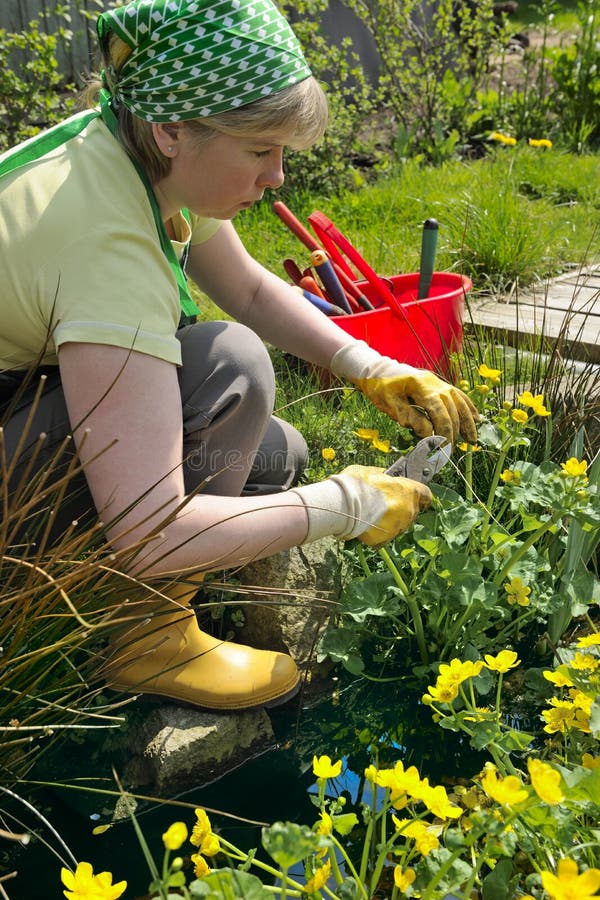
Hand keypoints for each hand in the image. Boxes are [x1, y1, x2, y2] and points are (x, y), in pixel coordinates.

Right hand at [293, 465, 431, 546]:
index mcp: (408, 491)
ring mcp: (397, 527)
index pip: (425, 494)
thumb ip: (383, 475)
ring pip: (399, 523)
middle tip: (384, 502)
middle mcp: (408, 510)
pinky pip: (385, 535)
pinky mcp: (385, 539)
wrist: (341, 506)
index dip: (419, 493)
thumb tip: (385, 474)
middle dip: (401, 506)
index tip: (414, 493)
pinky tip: (367, 524)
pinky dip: (378, 530)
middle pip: (412, 510)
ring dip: (390, 519)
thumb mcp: (370, 471)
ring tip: (372, 513)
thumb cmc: (356, 484)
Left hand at [329, 342, 478, 444]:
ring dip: (467, 421)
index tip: (443, 446)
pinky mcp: (439, 385)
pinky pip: (458, 396)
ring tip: (472, 439)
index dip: (443, 429)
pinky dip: (468, 407)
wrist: (378, 371)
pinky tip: (476, 419)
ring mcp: (438, 382)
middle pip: (451, 407)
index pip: (438, 409)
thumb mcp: (388, 403)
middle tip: (450, 450)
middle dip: (454, 430)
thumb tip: (428, 432)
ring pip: (459, 401)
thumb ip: (408, 416)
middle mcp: (433, 382)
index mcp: (420, 385)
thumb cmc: (380, 388)